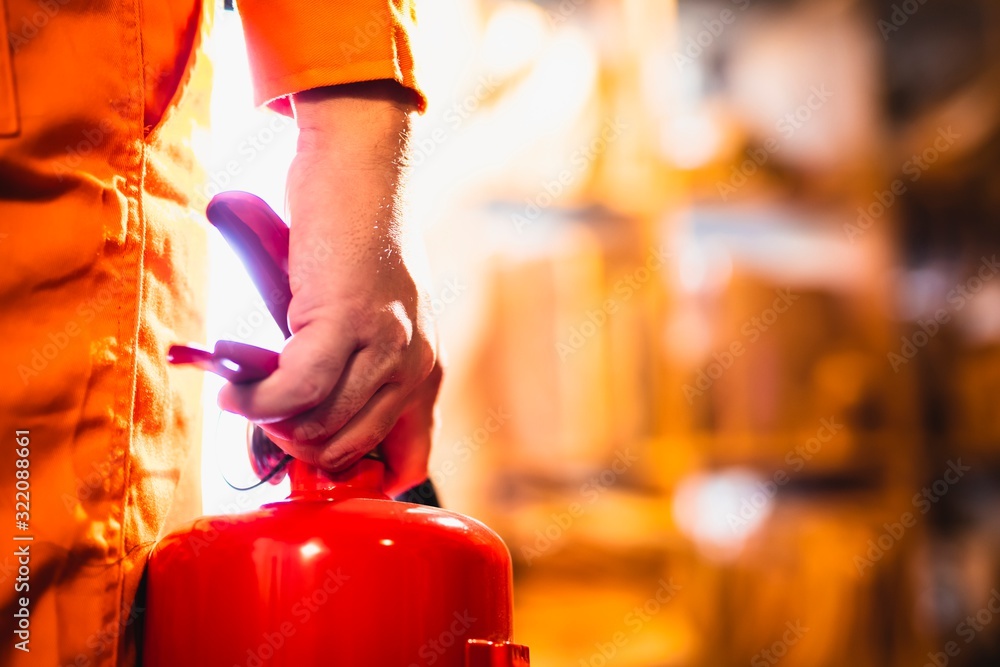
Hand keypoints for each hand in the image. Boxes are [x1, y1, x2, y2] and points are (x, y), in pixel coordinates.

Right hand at [217, 81, 438, 494]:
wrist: (361, 166)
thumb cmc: (357, 238)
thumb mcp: (374, 315)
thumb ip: (356, 366)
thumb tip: (304, 422)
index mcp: (427, 368)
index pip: (411, 462)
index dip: (359, 477)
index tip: (312, 460)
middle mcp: (415, 364)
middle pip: (349, 452)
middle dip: (296, 449)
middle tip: (263, 419)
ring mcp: (386, 345)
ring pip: (318, 427)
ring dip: (269, 423)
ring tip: (244, 397)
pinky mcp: (346, 321)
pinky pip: (295, 391)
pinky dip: (256, 401)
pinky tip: (235, 389)